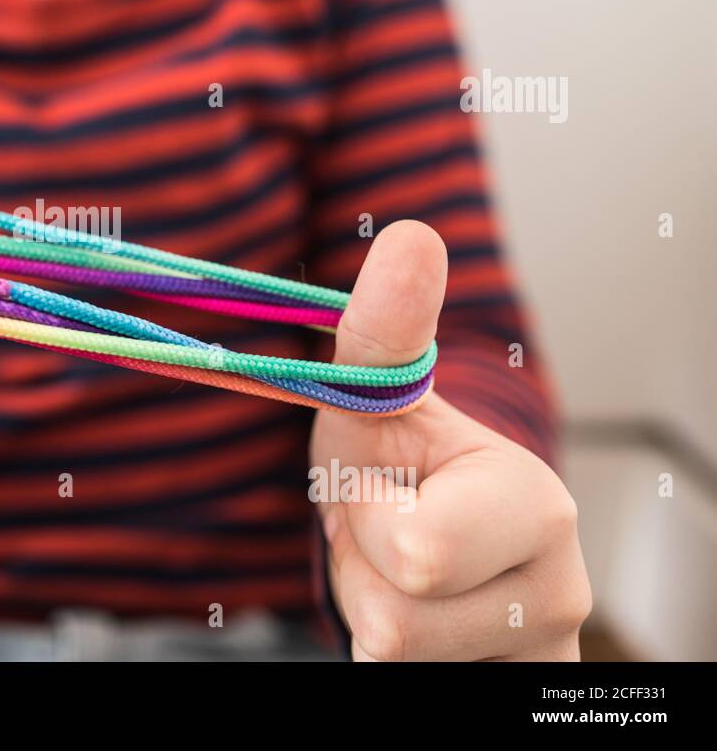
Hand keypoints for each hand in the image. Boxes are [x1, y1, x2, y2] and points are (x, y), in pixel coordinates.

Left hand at [310, 221, 591, 659]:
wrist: (430, 540)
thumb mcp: (380, 403)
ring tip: (393, 569)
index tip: (382, 488)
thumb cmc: (404, 466)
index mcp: (536, 508)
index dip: (366, 517)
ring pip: (392, 656)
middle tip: (380, 531)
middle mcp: (561, 595)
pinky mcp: (511, 688)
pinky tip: (410, 613)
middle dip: (363, 569)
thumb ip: (386, 332)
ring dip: (369, 607)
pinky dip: (387, 648)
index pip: (416, 553)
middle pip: (397, 620)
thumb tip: (411, 236)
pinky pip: (402, 682)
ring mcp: (542, 655)